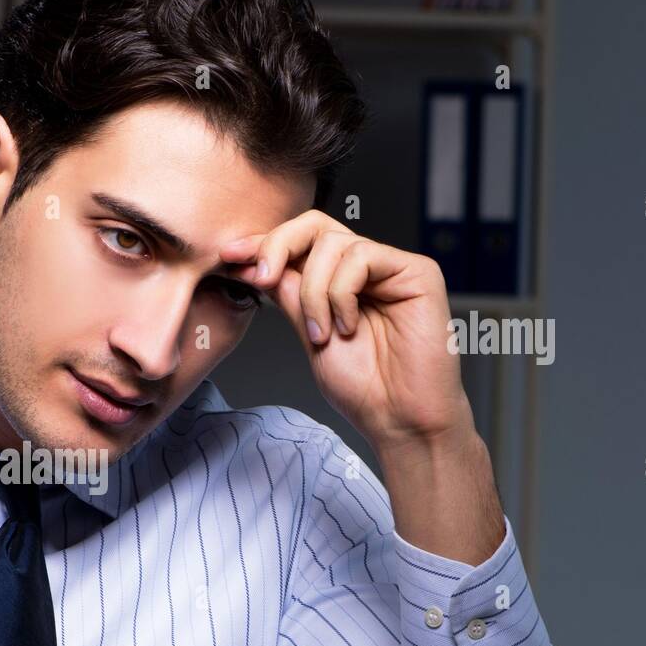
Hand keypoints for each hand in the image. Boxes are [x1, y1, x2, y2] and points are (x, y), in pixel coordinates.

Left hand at [220, 211, 471, 451]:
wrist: (398, 419)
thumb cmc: (363, 387)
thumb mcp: (310, 335)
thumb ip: (291, 296)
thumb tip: (256, 262)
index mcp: (339, 281)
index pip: (300, 244)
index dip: (263, 244)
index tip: (229, 256)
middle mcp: (366, 268)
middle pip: (314, 225)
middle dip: (277, 247)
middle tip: (261, 277)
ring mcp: (391, 267)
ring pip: (332, 244)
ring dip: (313, 292)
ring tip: (321, 334)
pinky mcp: (417, 272)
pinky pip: (361, 258)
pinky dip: (341, 294)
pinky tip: (348, 327)